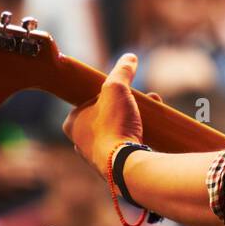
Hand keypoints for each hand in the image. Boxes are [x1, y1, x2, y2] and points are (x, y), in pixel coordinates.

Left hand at [63, 53, 145, 177]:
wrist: (125, 164)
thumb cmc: (114, 125)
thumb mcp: (117, 89)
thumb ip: (122, 72)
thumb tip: (129, 57)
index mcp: (73, 124)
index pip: (89, 101)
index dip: (109, 94)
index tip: (125, 92)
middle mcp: (80, 142)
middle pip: (106, 117)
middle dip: (126, 107)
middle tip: (142, 101)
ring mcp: (96, 157)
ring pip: (116, 132)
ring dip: (133, 122)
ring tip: (152, 114)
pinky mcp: (112, 168)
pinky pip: (125, 147)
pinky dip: (136, 138)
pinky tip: (151, 134)